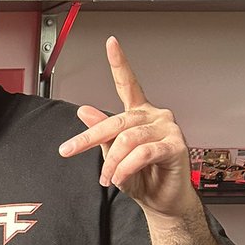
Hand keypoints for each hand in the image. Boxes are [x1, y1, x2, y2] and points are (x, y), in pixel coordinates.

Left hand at [58, 37, 196, 218]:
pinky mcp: (176, 146)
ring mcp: (167, 129)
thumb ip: (101, 133)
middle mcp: (154, 116)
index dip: (119, 62)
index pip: (127, 83)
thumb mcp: (113, 155)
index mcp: (139, 113)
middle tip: (68, 150)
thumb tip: (84, 110)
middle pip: (116, 121)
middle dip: (88, 138)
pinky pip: (143, 153)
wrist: (161, 202)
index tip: (111, 43)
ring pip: (128, 139)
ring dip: (111, 162)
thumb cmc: (141, 178)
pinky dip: (127, 166)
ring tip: (106, 178)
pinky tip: (120, 177)